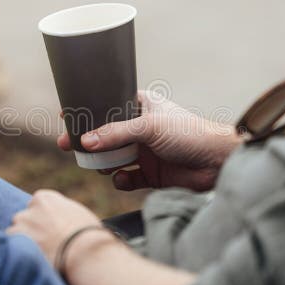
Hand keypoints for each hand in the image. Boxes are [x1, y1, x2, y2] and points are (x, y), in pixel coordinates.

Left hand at [7, 189, 104, 265]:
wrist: (83, 253)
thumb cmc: (88, 235)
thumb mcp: (78, 214)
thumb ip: (62, 211)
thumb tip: (61, 219)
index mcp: (46, 198)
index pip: (36, 204)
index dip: (42, 218)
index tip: (49, 228)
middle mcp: (30, 208)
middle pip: (24, 218)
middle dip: (31, 229)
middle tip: (44, 243)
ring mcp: (22, 224)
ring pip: (16, 232)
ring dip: (23, 241)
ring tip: (40, 254)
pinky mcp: (16, 242)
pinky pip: (11, 247)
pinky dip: (20, 253)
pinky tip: (33, 259)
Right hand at [58, 90, 241, 191]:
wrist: (218, 162)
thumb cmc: (190, 133)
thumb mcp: (149, 127)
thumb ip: (116, 133)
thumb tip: (85, 141)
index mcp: (142, 106)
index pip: (109, 104)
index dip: (88, 110)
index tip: (66, 115)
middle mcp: (141, 128)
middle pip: (105, 134)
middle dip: (87, 141)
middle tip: (67, 145)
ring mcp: (145, 151)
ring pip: (113, 157)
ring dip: (104, 163)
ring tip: (100, 165)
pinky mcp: (151, 174)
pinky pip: (127, 178)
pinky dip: (121, 180)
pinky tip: (123, 179)